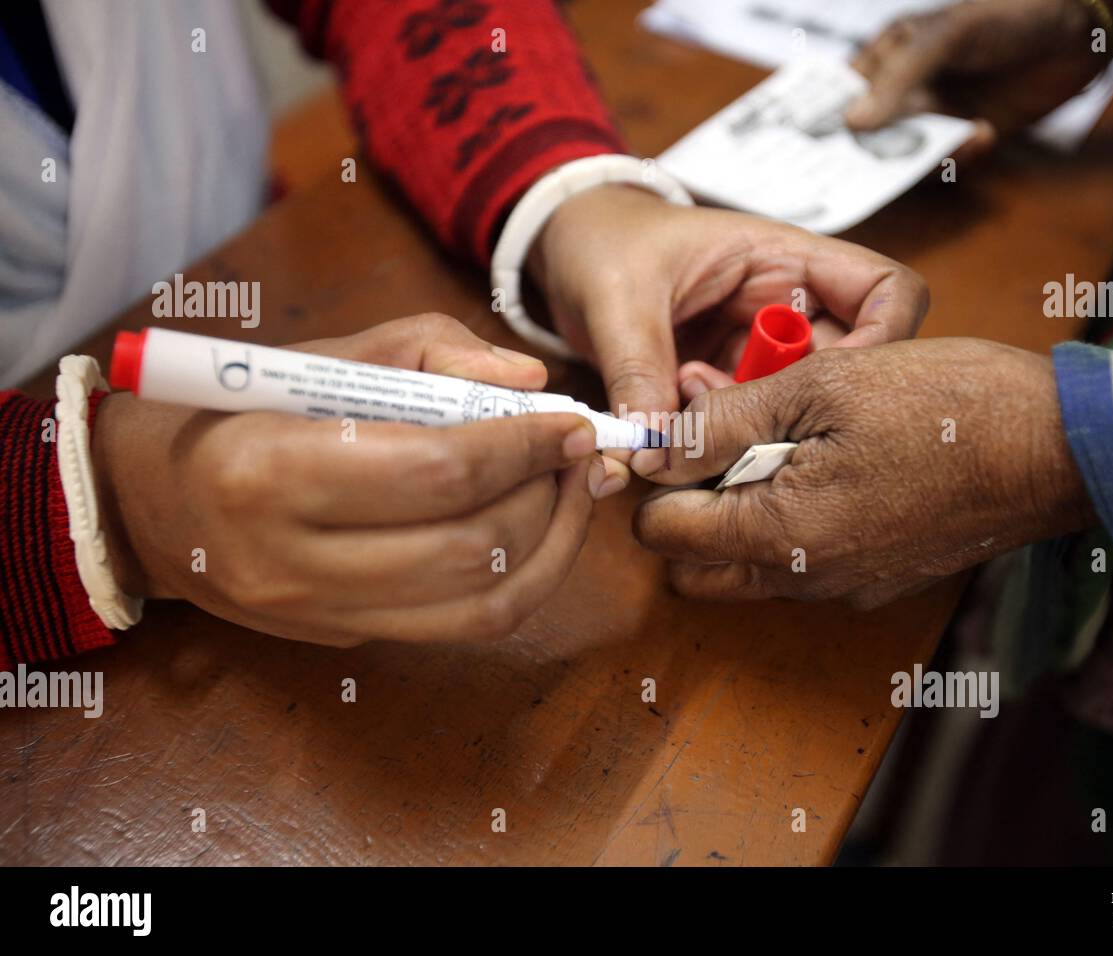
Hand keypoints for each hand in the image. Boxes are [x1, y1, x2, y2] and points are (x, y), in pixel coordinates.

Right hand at [92, 315, 605, 645]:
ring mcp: (318, 613)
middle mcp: (289, 560)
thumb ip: (431, 352)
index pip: (438, 471)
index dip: (523, 446)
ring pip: (480, 603)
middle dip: (545, 495)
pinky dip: (523, 581)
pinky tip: (541, 533)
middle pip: (470, 546)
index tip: (569, 421)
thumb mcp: (323, 355)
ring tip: (570, 490)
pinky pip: (463, 626)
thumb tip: (529, 380)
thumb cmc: (242, 411)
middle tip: (576, 452)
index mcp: (271, 468)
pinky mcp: (346, 638)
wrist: (157, 502)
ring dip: (551, 544)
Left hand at [528, 184, 928, 467]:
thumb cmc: (601, 244)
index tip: (836, 387)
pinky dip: (714, 444)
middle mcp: (790, 312)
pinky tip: (672, 436)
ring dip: (745, 432)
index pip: (886, 293)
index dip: (884, 340)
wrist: (564, 253)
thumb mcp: (618, 296)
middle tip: (730, 423)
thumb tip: (654, 446)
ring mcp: (762, 356)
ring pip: (792, 413)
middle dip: (793, 408)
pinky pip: (745, 430)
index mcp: (788, 261)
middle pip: (844, 371)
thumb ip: (637, 367)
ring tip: (682, 423)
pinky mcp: (730, 392)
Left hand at [632, 339, 1096, 608]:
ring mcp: (843, 586)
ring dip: (740, 514)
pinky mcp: (875, 580)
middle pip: (694, 568)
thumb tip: (654, 446)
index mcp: (779, 535)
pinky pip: (801, 565)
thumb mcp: (818, 387)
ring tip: (783, 442)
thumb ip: (722, 422)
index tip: (685, 432)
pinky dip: (790, 524)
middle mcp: (804, 579)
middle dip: (689, 509)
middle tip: (726, 441)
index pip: (661, 534)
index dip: (660, 479)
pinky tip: (828, 464)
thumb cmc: (948, 405)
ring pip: (746, 569)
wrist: (1057, 447)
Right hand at [844, 0, 1106, 156]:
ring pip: (906, 154)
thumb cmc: (1005, 16)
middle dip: (872, 151)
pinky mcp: (964, 137)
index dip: (822, 118)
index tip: (807, 148)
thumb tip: (851, 123)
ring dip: (929, 154)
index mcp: (888, 54)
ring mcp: (934, 115)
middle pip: (868, 133)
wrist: (1079, 32)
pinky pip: (945, 162)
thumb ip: (897, 80)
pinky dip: (962, 154)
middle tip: (874, 166)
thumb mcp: (945, 39)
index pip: (842, 91)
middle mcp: (905, 88)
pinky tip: (985, 131)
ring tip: (963, 134)